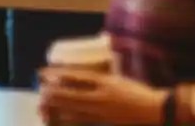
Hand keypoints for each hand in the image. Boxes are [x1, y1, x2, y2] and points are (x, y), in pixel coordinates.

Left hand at [38, 68, 165, 124]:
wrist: (152, 110)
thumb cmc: (137, 93)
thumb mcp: (118, 80)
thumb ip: (99, 79)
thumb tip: (78, 78)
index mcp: (105, 81)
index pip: (77, 76)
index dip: (59, 75)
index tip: (45, 73)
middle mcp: (101, 95)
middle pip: (70, 94)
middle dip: (53, 93)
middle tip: (41, 91)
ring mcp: (100, 111)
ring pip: (72, 109)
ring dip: (57, 107)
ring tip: (44, 106)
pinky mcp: (102, 121)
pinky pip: (79, 121)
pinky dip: (68, 119)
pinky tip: (59, 118)